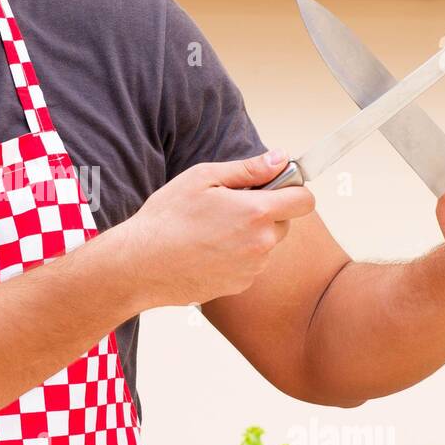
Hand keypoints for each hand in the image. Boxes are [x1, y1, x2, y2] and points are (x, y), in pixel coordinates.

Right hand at [116, 148, 315, 307]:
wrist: (141, 264)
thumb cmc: (166, 219)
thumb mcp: (203, 178)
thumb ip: (248, 169)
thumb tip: (280, 159)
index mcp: (256, 212)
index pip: (304, 200)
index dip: (293, 189)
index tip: (275, 186)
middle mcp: (262, 243)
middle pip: (284, 222)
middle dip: (265, 212)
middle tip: (228, 207)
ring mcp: (252, 268)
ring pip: (265, 244)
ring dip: (250, 235)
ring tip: (211, 230)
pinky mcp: (240, 285)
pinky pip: (250, 264)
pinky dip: (236, 256)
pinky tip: (207, 250)